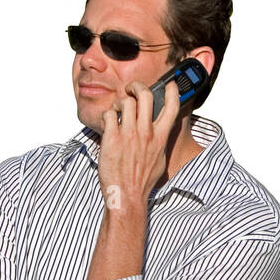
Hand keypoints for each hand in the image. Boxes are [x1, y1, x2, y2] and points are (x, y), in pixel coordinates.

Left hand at [97, 78, 180, 212]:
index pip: (172, 106)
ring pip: (125, 101)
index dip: (172, 90)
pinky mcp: (112, 139)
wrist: (126, 195)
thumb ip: (160, 142)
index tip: (170, 84)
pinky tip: (107, 123)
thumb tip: (160, 131)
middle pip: (145, 94)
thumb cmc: (142, 181)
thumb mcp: (159, 159)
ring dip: (119, 101)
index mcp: (160, 137)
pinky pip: (109, 115)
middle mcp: (146, 133)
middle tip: (131, 90)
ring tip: (116, 110)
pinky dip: (107, 115)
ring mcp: (129, 135)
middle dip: (137, 86)